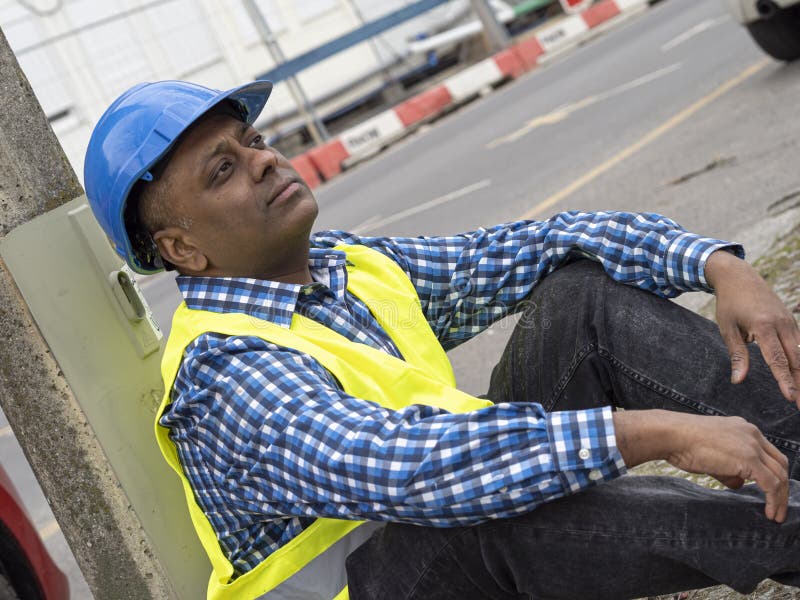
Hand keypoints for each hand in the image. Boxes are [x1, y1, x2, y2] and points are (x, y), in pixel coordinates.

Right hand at [614, 410, 789, 521]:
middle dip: (783, 487)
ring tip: (776, 515)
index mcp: (743, 429)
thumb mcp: (710, 455)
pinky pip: (771, 484)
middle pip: (780, 463)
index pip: (768, 453)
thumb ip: (729, 469)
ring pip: (780, 475)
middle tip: (779, 506)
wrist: (671, 434)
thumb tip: (739, 484)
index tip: (770, 493)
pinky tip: (769, 512)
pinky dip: (775, 500)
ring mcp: (752, 445)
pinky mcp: (749, 459)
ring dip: (781, 498)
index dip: (772, 474)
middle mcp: (752, 434)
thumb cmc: (682, 443)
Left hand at [705, 250, 799, 407]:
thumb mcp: (727, 328)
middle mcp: (782, 324)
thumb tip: (738, 381)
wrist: (739, 277)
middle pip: (797, 360)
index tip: (790, 398)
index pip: (777, 359)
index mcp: (764, 326)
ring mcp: (790, 322)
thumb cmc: (729, 304)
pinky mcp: (792, 322)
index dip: (784, 380)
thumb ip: (737, 355)